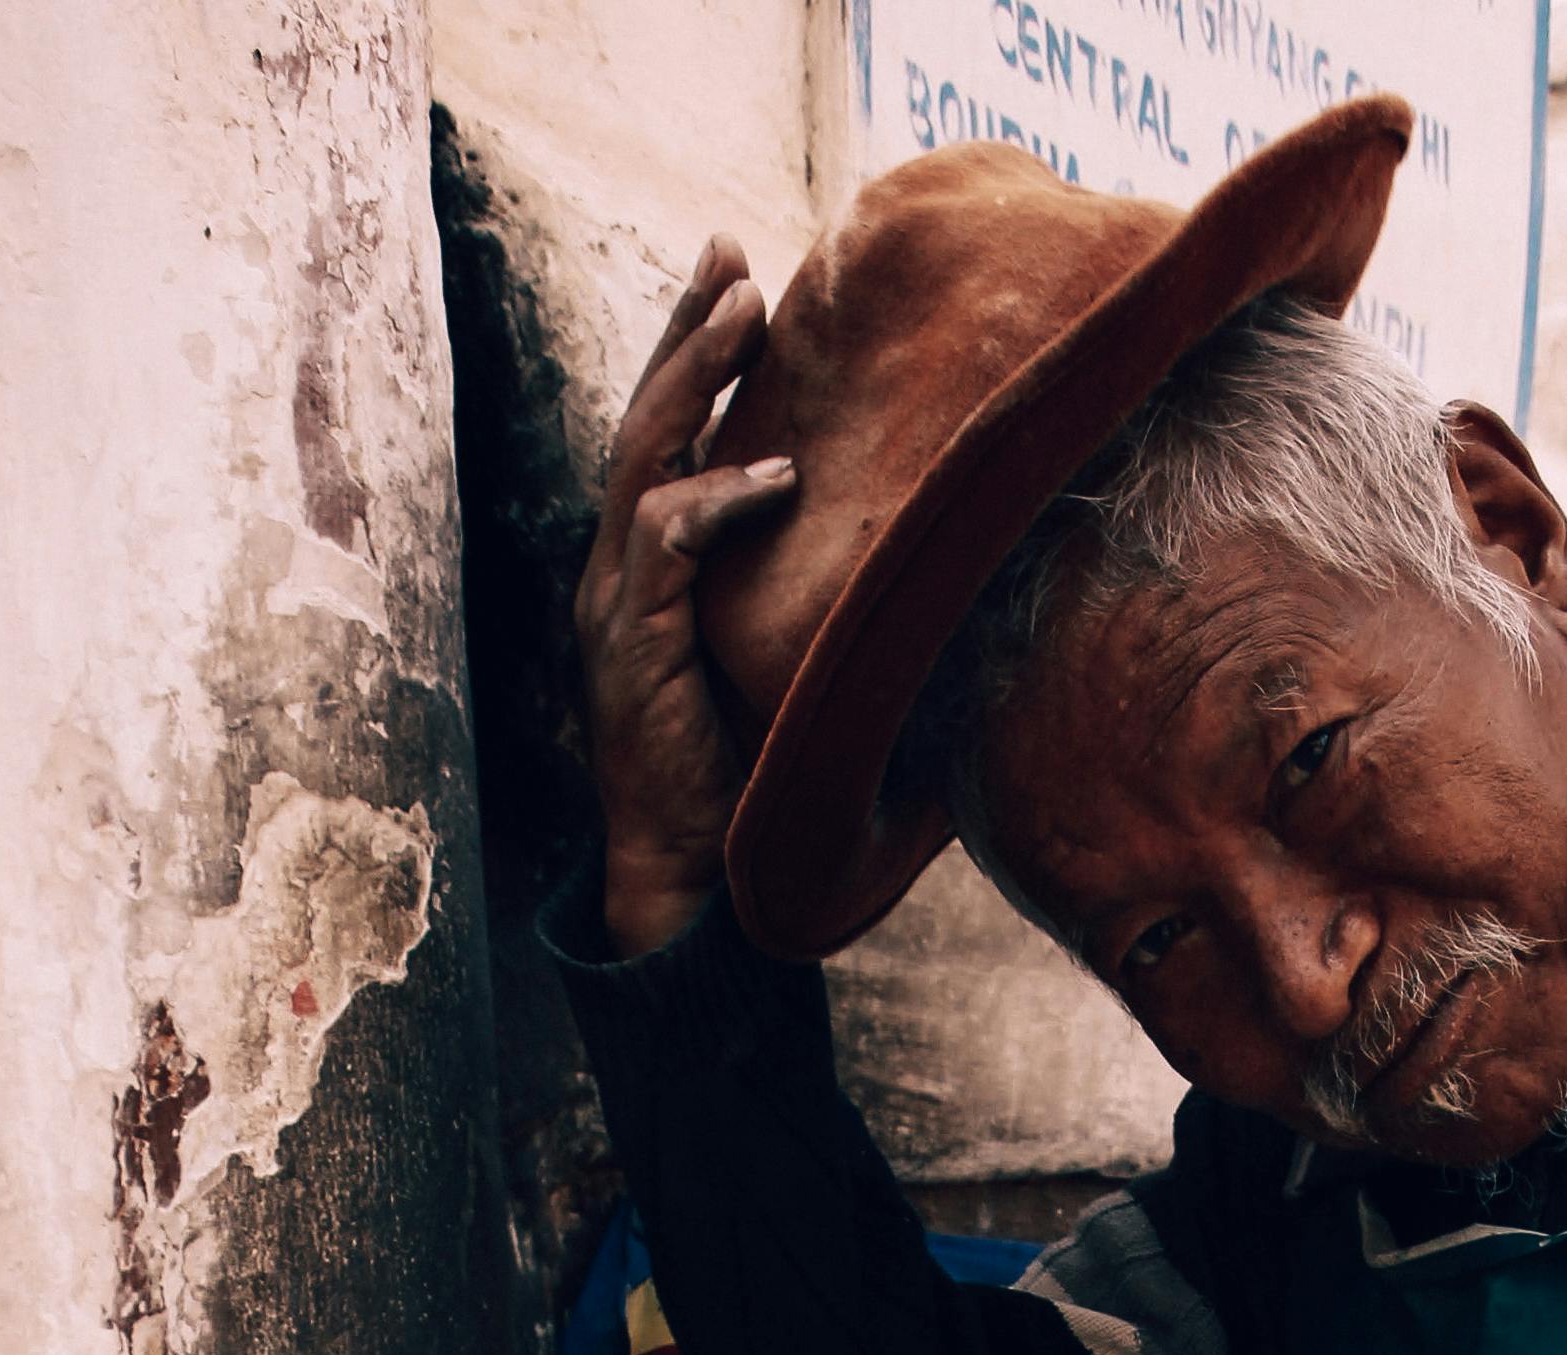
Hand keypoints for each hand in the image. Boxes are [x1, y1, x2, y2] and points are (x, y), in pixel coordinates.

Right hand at [575, 240, 799, 955]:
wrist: (691, 888)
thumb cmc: (752, 791)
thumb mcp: (798, 677)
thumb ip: (835, 615)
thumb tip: (947, 576)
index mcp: (653, 576)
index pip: (670, 442)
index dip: (700, 363)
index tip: (749, 290)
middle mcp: (622, 576)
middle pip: (646, 421)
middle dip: (689, 332)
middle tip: (731, 255)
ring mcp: (618, 608)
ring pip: (645, 457)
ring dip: (694, 377)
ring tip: (746, 312)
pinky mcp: (633, 646)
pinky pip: (663, 543)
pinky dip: (718, 501)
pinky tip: (779, 477)